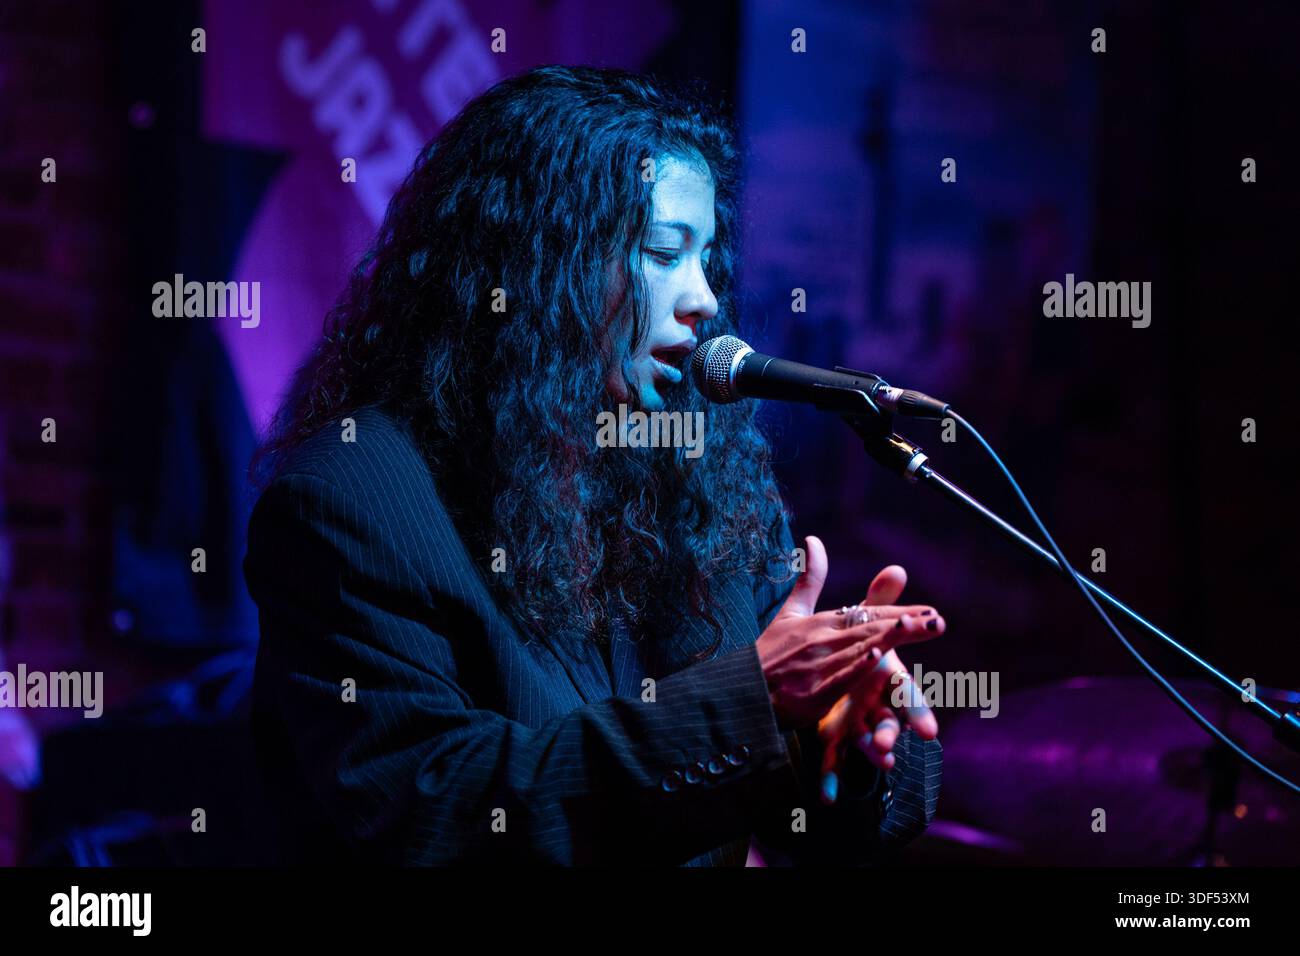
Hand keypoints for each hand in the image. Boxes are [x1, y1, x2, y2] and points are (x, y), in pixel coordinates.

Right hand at [756, 537, 940, 730]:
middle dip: (907, 625)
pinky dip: (855, 667)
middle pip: (871, 628)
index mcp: (821, 621)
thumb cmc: (768, 653)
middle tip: (938, 620)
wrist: (740, 692)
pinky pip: (837, 678)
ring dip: (889, 639)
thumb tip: (813, 540)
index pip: (867, 613)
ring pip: (859, 648)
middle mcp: (822, 640)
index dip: (900, 612)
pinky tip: (875, 659)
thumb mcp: (790, 613)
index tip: (930, 611)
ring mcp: (818, 666)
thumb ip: (810, 579)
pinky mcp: (812, 693)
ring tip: (917, 630)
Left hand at [817, 564, 942, 804]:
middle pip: (890, 719)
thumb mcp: (862, 624)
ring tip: (876, 766)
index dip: (916, 712)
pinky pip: (831, 758)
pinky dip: (830, 778)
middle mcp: (874, 702)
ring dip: (871, 754)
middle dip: (897, 735)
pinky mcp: (831, 735)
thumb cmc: (856, 653)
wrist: (822, 677)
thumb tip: (897, 567)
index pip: (904, 693)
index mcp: (883, 676)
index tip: (928, 734)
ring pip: (865, 740)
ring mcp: (854, 721)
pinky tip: (826, 797)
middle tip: (906, 757)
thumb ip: (878, 600)